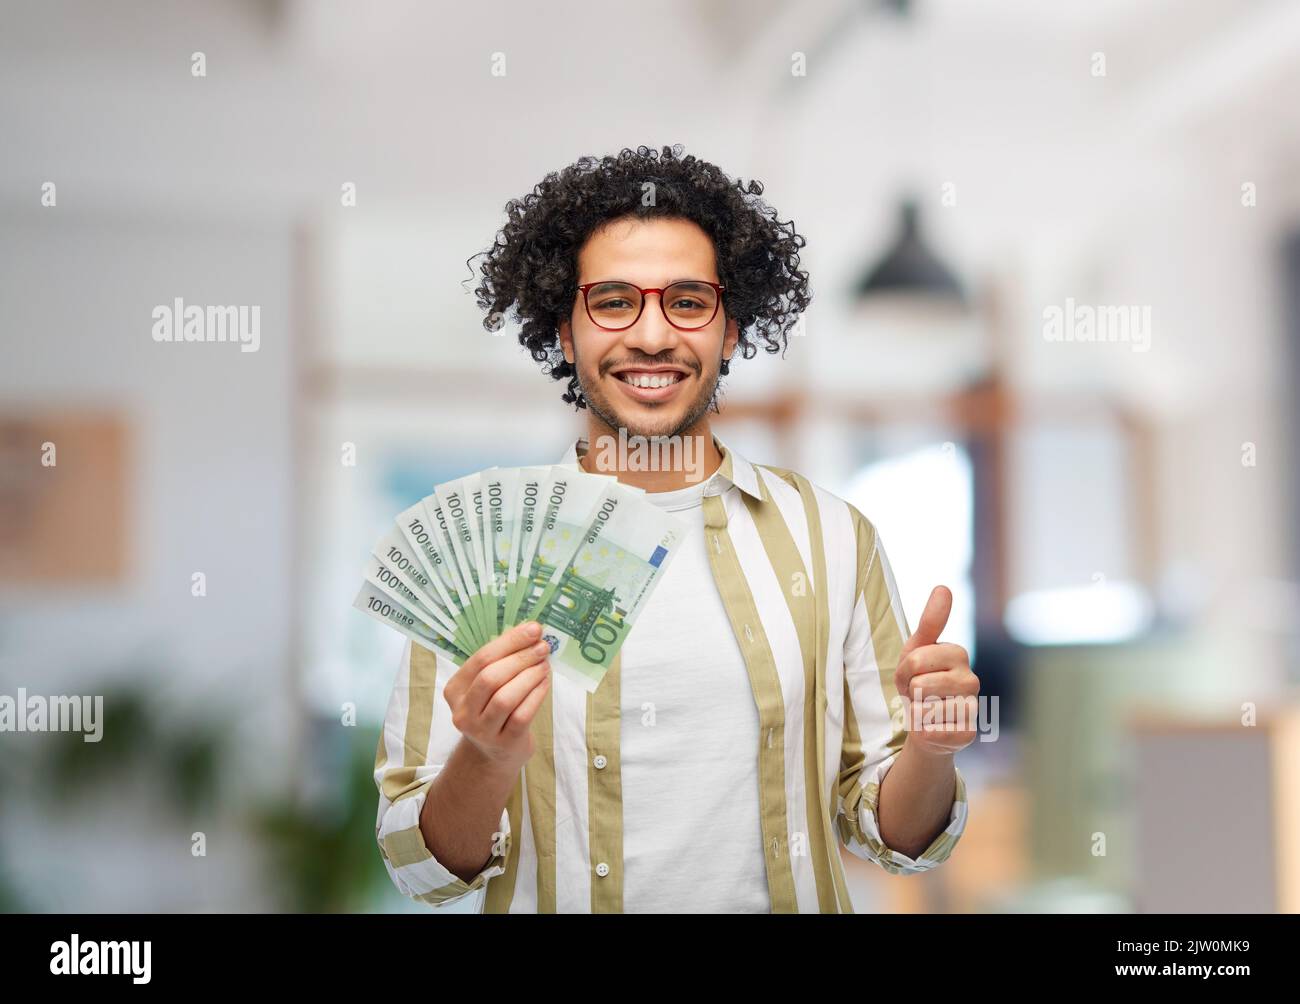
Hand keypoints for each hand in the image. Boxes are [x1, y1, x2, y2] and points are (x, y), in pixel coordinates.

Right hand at [443, 621, 551, 772]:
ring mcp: (482, 731)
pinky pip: (521, 715)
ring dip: (529, 676)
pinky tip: (545, 683)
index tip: (533, 629)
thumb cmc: (494, 710)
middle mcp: (463, 711)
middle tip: (542, 647)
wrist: (494, 754)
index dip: (509, 642)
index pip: (480, 659)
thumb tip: (531, 632)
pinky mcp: (504, 743)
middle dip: (520, 658)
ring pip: (505, 697)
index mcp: (455, 690)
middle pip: (490, 677)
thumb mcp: (488, 686)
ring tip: (545, 664)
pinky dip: (536, 695)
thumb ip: (503, 661)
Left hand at [894, 585, 978, 755]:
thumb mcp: (917, 649)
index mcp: (958, 653)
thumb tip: (944, 587)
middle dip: (908, 691)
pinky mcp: (968, 733)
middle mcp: (971, 679)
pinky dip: (923, 731)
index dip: (905, 670)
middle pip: (918, 685)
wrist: (926, 721)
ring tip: (925, 709)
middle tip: (917, 694)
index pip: (915, 660)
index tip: (912, 673)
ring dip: (915, 712)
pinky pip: (931, 732)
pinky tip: (933, 726)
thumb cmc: (920, 680)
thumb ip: (931, 620)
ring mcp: (972, 707)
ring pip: (924, 710)